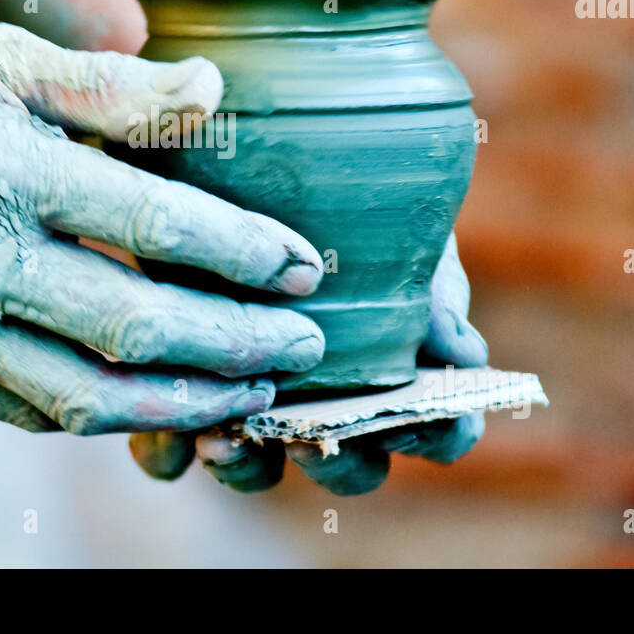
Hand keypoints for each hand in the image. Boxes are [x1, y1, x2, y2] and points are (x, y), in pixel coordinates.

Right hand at [0, 11, 324, 432]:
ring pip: (89, 396)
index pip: (155, 225)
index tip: (303, 267)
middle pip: (137, 326)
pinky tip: (159, 404)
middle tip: (305, 346)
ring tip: (252, 394)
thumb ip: (110, 85)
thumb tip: (215, 87)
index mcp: (5, 169)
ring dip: (185, 403)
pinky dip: (105, 415)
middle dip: (237, 344)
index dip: (243, 251)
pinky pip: (29, 411)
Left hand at [128, 233, 486, 493]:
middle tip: (312, 438)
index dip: (436, 436)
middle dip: (339, 465)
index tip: (410, 418)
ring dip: (251, 468)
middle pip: (353, 469)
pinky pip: (173, 453)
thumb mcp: (392, 227)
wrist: (239, 162)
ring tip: (230, 438)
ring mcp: (255, 401)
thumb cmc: (336, 200)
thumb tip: (463, 352)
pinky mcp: (180, 389)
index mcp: (393, 366)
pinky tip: (170, 430)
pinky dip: (173, 452)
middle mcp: (327, 397)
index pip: (441, 427)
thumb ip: (431, 283)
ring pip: (260, 471)